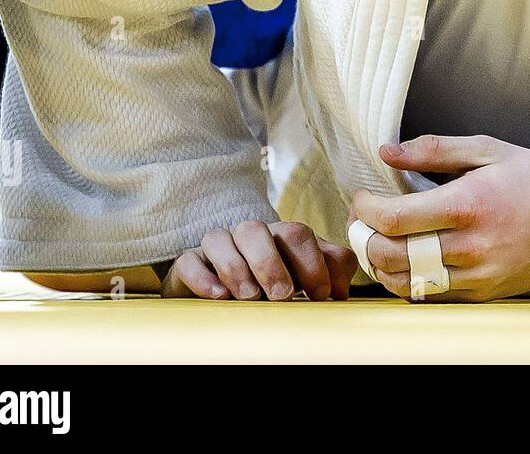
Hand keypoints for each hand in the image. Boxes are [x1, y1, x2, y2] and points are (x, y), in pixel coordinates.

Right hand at [160, 220, 357, 300]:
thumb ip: (330, 274)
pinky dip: (203, 277)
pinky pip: (189, 261)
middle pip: (257, 230)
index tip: (321, 295)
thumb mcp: (305, 280)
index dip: (312, 263)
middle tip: (282, 296)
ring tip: (250, 298)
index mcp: (280, 236)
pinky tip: (219, 296)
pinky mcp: (188, 264)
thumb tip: (341, 292)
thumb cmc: (273, 288)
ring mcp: (217, 248)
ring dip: (237, 268)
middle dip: (271, 263)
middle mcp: (249, 236)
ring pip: (220, 238)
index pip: (298, 234)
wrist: (224, 300)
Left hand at [350, 134, 529, 302]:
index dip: (367, 209)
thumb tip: (387, 152)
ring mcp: (476, 276)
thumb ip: (434, 150)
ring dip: (379, 265)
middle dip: (364, 238)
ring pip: (405, 282)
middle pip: (393, 255)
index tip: (362, 197)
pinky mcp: (481, 293)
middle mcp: (470, 246)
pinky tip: (403, 262)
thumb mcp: (487, 149)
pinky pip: (430, 296)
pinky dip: (406, 281)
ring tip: (376, 242)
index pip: (396, 218)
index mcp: (469, 205)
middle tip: (361, 221)